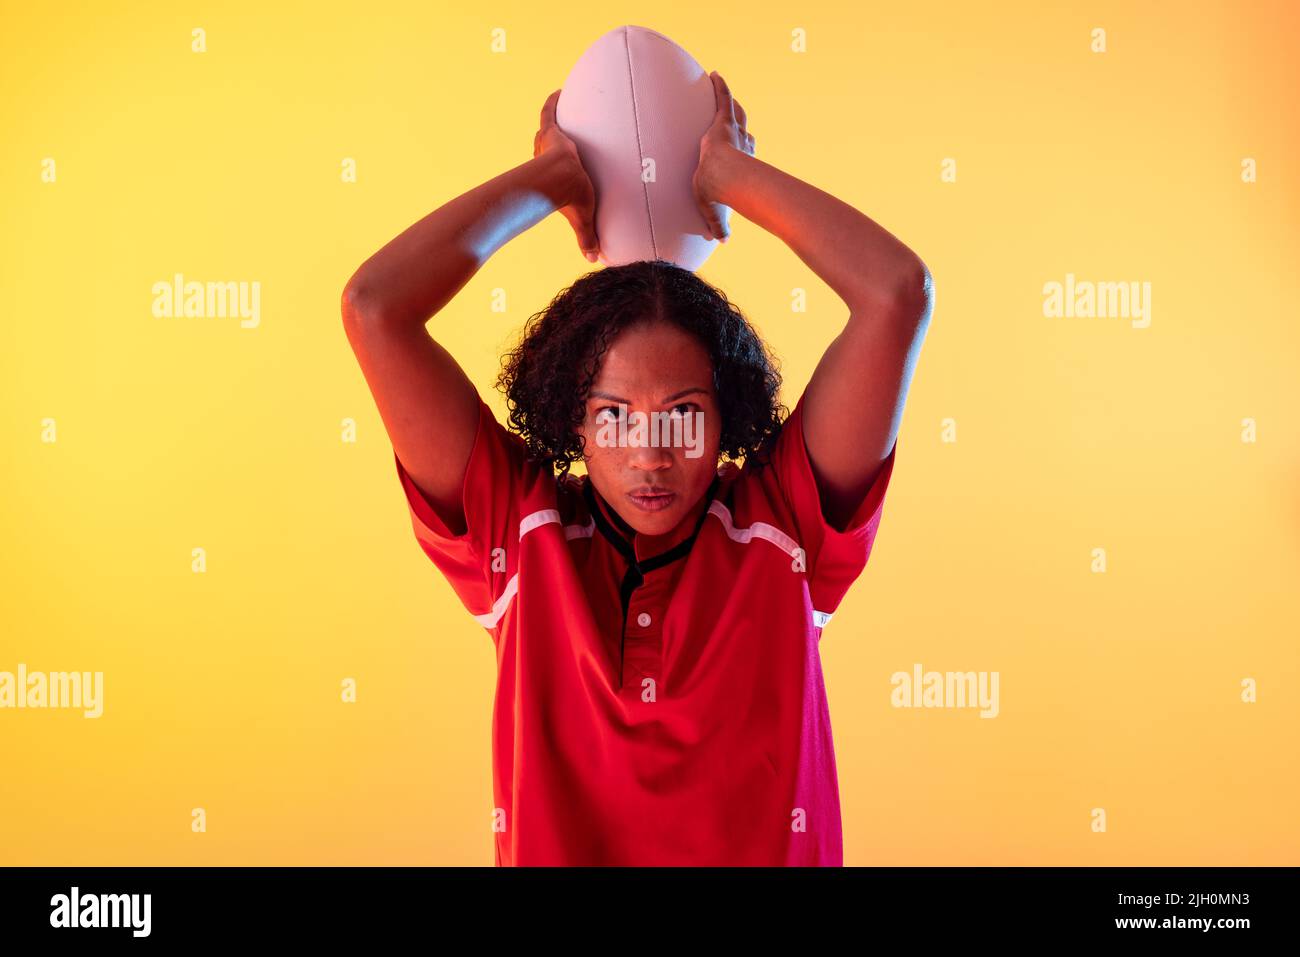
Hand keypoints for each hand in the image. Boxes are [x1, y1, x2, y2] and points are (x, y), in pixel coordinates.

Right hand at [534, 89, 599, 261]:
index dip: (551, 163)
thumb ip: (587, 235)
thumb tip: (594, 260)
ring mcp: (545, 143)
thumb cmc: (570, 198)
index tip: (558, 162)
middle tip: (560, 139)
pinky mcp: (551, 130)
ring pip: (548, 129)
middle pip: (544, 146)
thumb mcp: (583, 215)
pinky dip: (554, 101)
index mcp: (550, 175)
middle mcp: (543, 157)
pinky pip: (551, 111)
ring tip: (564, 111)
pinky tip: (560, 91)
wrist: (560, 180)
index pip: (548, 166)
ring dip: (552, 122)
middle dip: (549, 142)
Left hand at [693, 71, 754, 242]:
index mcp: (743, 162)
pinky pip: (722, 98)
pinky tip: (714, 73)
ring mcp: (734, 131)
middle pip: (744, 129)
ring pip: (736, 112)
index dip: (748, 147)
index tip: (749, 143)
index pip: (747, 151)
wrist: (722, 175)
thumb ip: (717, 223)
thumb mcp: (714, 208)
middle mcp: (743, 144)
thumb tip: (721, 241)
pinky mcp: (723, 120)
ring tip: (724, 90)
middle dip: (742, 122)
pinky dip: (719, 86)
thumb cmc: (719, 192)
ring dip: (732, 102)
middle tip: (738, 115)